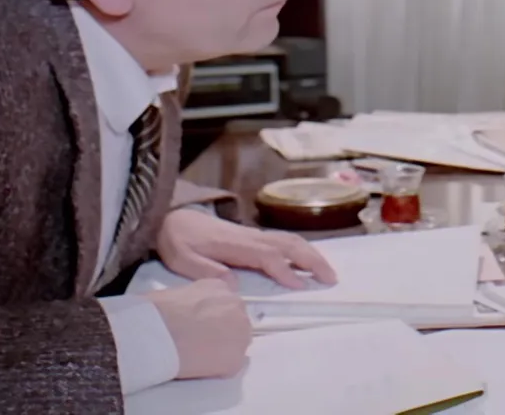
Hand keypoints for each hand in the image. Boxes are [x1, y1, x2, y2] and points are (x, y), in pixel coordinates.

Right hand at [144, 278, 251, 379]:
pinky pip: (229, 367)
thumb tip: (193, 314)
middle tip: (197, 342)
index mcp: (221, 287)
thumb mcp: (180, 291)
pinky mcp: (236, 359)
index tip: (202, 326)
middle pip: (235, 324)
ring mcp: (241, 333)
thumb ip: (196, 300)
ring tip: (195, 355)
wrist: (157, 331)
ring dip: (220, 351)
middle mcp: (237, 306)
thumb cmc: (157, 310)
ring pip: (234, 346)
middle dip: (220, 334)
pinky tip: (197, 367)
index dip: (213, 318)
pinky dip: (216, 370)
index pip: (227, 305)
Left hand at [156, 208, 336, 289]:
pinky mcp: (255, 237)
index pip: (267, 256)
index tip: (300, 286)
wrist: (173, 217)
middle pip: (289, 244)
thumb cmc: (178, 240)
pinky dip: (303, 251)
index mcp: (235, 244)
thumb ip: (206, 271)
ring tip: (328, 273)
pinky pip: (285, 241)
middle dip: (312, 260)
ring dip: (312, 255)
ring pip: (291, 240)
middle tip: (331, 279)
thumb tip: (233, 285)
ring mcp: (255, 235)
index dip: (285, 270)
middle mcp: (251, 237)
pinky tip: (310, 263)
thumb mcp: (182, 259)